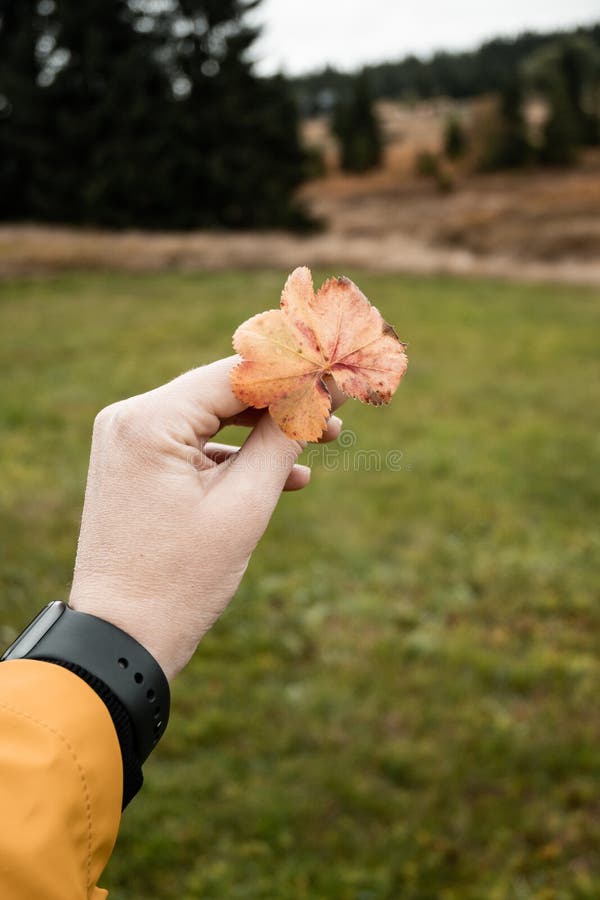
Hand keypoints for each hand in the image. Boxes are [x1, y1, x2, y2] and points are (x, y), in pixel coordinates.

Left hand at [69, 357, 342, 679]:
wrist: (120, 639)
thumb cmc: (181, 580)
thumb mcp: (244, 505)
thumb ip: (282, 440)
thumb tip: (319, 392)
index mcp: (149, 421)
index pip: (234, 374)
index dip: (293, 372)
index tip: (338, 373)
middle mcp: (130, 419)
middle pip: (223, 392)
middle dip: (283, 402)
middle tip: (338, 409)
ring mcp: (128, 442)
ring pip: (212, 418)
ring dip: (264, 431)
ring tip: (324, 439)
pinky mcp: (136, 466)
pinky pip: (194, 446)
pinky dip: (235, 457)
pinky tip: (285, 476)